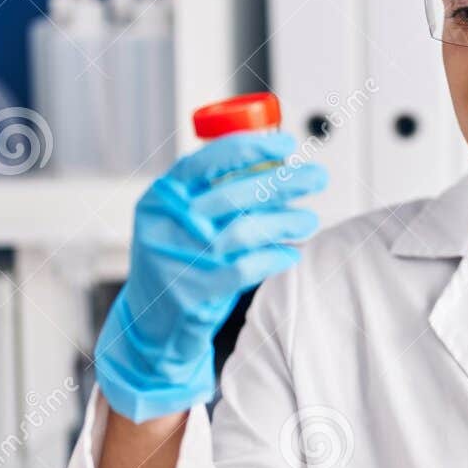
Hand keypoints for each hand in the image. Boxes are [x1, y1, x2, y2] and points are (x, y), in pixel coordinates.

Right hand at [95, 130, 326, 422]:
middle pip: (233, 194)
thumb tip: (281, 171)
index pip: (206, 161)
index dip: (249, 149)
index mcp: (162, 197)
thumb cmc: (179, 262)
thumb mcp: (183, 222)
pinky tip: (291, 254)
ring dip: (286, 223)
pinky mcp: (195, 293)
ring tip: (309, 221)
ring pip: (245, 231)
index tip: (286, 144)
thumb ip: (219, 197)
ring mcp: (180, 260)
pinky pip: (247, 269)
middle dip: (283, 182)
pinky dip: (274, 258)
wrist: (150, 323)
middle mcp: (167, 224)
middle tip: (317, 177)